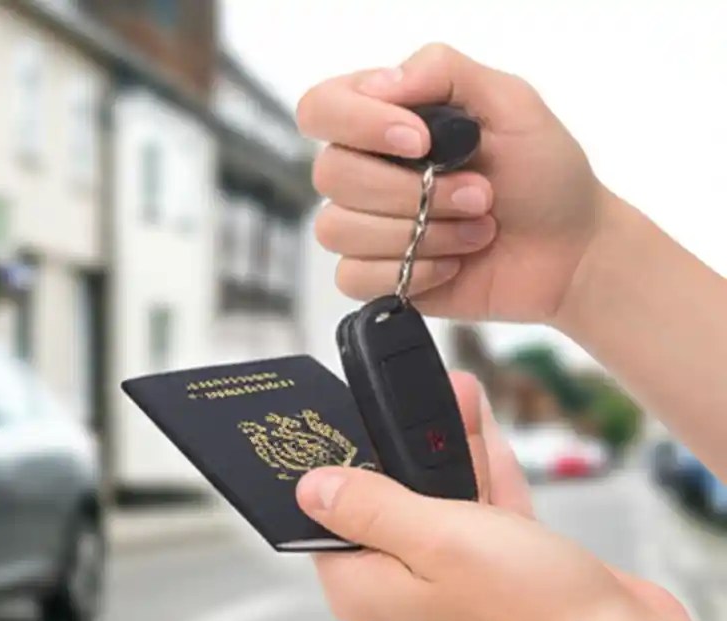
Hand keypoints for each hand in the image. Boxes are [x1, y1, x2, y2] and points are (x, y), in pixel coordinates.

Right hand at [295, 43, 609, 323]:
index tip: (421, 142)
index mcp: (385, 118)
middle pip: (331, 174)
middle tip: (478, 193)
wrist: (571, 251)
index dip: (359, 125)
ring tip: (474, 229)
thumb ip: (443, 70)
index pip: (322, 108)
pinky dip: (414, 271)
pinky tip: (452, 262)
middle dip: (412, 190)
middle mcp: (366, 168)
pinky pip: (353, 276)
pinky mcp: (376, 274)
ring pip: (338, 229)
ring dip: (421, 233)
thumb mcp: (510, 102)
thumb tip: (381, 84)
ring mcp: (366, 224)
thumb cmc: (545, 175)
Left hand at [295, 374, 726, 620]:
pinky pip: (481, 502)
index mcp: (366, 586)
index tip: (343, 417)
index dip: (335, 464)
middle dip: (399, 442)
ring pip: (438, 492)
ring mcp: (453, 575)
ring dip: (447, 441)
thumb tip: (310, 486)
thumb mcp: (435, 539)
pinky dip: (483, 462)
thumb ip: (370, 504)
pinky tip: (478, 418)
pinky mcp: (501, 566)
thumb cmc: (533, 615)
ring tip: (447, 390)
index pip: (326, 516)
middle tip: (404, 393)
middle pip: (383, 496)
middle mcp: (402, 584)